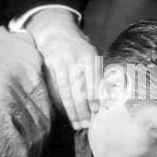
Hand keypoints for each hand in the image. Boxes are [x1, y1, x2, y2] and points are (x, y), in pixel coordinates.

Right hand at [28, 11, 100, 128]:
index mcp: (89, 55)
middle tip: (87, 125)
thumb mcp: (92, 54)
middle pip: (78, 89)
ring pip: (66, 92)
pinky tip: (66, 115)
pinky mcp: (47, 68)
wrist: (54, 31)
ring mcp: (59, 64)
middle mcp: (74, 59)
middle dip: (83, 109)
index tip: (97, 112)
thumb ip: (99, 73)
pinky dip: (60, 104)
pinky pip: (55, 90)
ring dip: (72, 111)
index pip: (93, 80)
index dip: (94, 97)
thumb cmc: (79, 48)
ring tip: (77, 125)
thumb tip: (108, 98)